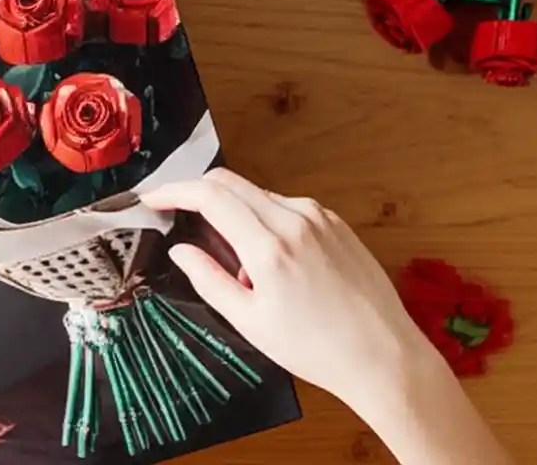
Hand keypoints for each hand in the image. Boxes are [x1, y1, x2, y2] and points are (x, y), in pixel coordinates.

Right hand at [141, 169, 426, 406]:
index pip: (210, 196)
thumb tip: (181, 250)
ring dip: (235, 211)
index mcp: (269, 246)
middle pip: (231, 182)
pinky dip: (265, 220)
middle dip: (197, 190)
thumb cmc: (316, 348)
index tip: (154, 198)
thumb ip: (208, 279)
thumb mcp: (250, 321)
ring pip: (259, 194)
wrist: (382, 354)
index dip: (174, 191)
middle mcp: (296, 220)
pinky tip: (272, 261)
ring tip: (241, 265)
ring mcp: (319, 217)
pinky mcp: (336, 222)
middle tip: (176, 210)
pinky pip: (287, 207)